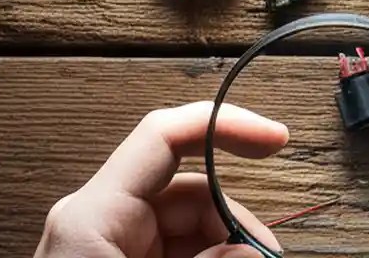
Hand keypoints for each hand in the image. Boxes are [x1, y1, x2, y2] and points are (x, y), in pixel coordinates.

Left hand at [34, 102, 288, 257]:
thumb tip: (253, 251)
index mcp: (92, 215)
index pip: (164, 136)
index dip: (224, 124)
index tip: (276, 139)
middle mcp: (100, 221)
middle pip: (190, 193)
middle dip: (238, 221)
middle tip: (270, 255)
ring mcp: (109, 247)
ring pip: (191, 228)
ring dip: (229, 247)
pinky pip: (178, 253)